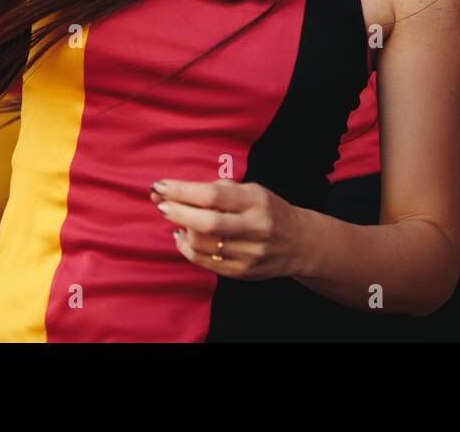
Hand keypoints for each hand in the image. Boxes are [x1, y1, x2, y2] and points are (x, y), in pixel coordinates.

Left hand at [152, 178, 307, 279]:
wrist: (299, 243)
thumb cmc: (267, 209)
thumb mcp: (252, 190)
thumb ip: (218, 189)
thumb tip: (172, 190)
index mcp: (257, 201)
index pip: (212, 195)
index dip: (181, 191)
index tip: (160, 185)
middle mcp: (256, 228)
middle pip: (206, 223)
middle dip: (176, 212)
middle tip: (161, 204)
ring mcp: (249, 254)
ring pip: (201, 245)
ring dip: (180, 230)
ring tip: (175, 220)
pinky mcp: (242, 272)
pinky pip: (204, 262)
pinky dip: (187, 248)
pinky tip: (184, 236)